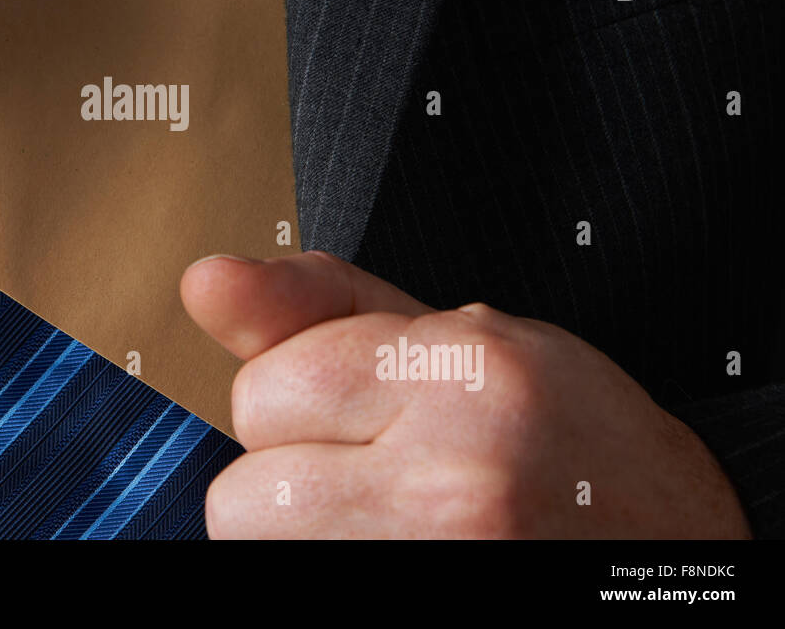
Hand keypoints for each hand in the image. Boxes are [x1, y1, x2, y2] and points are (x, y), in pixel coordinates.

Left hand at [181, 251, 751, 537]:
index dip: (300, 397)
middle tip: (375, 470)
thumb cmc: (570, 439)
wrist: (675, 547)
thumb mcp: (460, 334)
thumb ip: (320, 305)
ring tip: (388, 515)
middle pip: (243, 494)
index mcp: (462, 373)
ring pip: (260, 553)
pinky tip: (396, 544)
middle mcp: (452, 478)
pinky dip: (330, 559)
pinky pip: (296, 583)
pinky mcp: (417, 610)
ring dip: (302, 532)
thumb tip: (204, 281)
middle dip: (291, 475)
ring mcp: (442, 561)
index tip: (359, 407)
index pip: (263, 392)